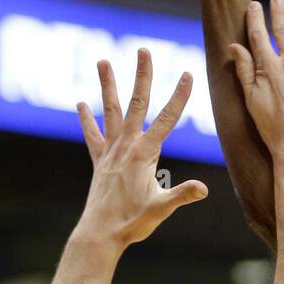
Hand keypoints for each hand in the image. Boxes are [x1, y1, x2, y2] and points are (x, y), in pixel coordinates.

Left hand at [77, 50, 206, 247]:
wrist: (100, 234)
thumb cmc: (132, 223)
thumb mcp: (161, 208)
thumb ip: (181, 195)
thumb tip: (202, 189)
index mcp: (144, 153)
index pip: (167, 119)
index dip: (179, 96)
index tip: (187, 73)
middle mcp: (126, 146)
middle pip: (136, 103)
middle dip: (142, 76)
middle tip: (143, 50)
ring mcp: (111, 152)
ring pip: (110, 111)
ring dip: (108, 85)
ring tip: (103, 61)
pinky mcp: (100, 162)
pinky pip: (93, 135)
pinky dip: (87, 119)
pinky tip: (81, 103)